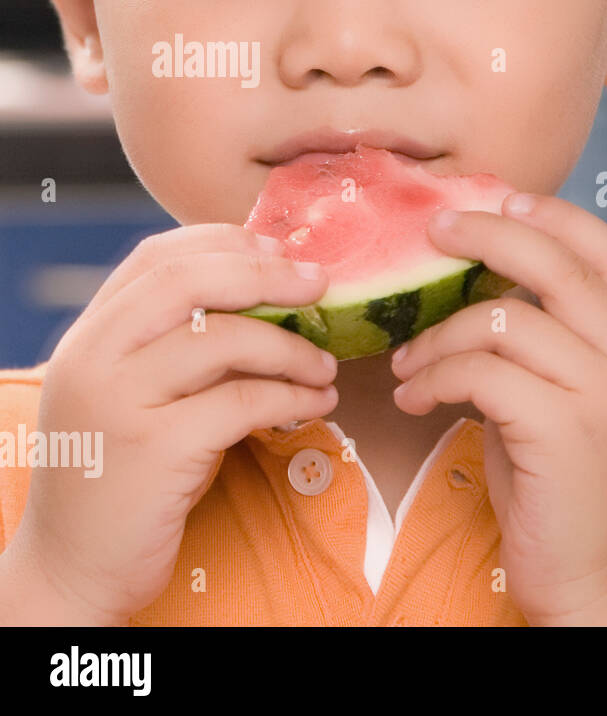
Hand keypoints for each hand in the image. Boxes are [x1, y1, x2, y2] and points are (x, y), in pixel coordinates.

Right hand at [2, 224, 337, 624]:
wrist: (73, 568)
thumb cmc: (124, 476)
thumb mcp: (137, 396)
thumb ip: (177, 346)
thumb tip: (269, 296)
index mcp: (90, 337)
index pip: (157, 258)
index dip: (226, 243)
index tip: (281, 251)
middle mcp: (94, 360)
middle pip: (189, 282)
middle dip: (266, 275)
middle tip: (320, 285)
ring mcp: (120, 403)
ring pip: (224, 340)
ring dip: (292, 347)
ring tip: (326, 365)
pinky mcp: (156, 450)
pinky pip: (243, 402)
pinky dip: (292, 396)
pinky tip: (319, 403)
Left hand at [390, 194, 606, 625]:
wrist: (598, 586)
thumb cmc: (572, 497)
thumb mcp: (574, 407)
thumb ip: (552, 349)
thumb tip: (485, 293)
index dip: (559, 216)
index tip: (504, 198)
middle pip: (563, 265)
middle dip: (490, 233)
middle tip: (433, 230)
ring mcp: (605, 396)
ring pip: (506, 320)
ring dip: (438, 334)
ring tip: (406, 365)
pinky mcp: (564, 432)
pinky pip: (481, 373)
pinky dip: (432, 377)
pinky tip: (412, 400)